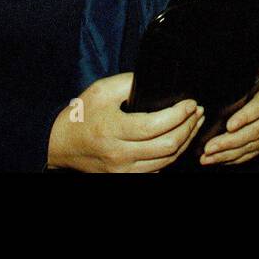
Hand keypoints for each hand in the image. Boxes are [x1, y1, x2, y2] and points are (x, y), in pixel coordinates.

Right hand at [47, 73, 204, 172]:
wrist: (61, 144)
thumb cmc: (81, 115)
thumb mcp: (102, 90)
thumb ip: (130, 82)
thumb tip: (159, 80)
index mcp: (113, 130)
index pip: (156, 126)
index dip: (179, 115)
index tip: (191, 103)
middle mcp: (120, 155)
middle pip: (167, 146)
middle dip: (189, 127)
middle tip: (197, 112)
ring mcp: (123, 171)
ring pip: (167, 161)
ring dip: (185, 142)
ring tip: (194, 124)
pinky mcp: (125, 178)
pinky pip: (157, 170)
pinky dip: (172, 156)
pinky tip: (178, 141)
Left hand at [199, 56, 258, 165]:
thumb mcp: (257, 70)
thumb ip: (242, 81)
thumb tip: (215, 89)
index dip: (245, 117)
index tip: (228, 126)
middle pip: (255, 131)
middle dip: (230, 142)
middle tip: (209, 148)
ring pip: (253, 145)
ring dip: (228, 154)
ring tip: (208, 158)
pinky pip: (254, 151)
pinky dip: (237, 158)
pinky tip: (222, 160)